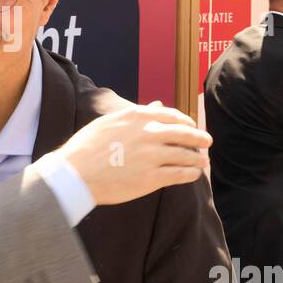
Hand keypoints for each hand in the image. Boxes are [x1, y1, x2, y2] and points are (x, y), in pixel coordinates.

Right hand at [48, 102, 211, 206]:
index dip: (186, 122)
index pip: (172, 116)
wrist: (75, 173)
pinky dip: (191, 173)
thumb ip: (136, 113)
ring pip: (186, 155)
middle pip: (185, 134)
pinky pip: (181, 174)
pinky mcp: (152, 177)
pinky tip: (193, 174)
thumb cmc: (87, 147)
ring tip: (202, 161)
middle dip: (200, 138)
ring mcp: (152, 155)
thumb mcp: (110, 122)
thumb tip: (157, 104)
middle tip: (208, 142)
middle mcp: (148, 133)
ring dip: (198, 158)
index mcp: (137, 116)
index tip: (192, 127)